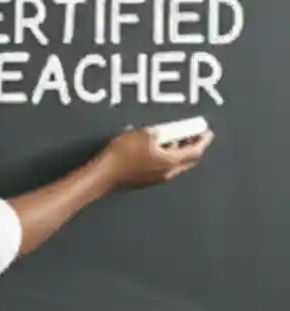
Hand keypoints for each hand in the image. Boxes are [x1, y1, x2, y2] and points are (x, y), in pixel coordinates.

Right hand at [94, 127, 215, 191]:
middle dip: (194, 147)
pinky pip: (164, 167)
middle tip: (195, 136)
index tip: (207, 132)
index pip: (195, 151)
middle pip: (189, 160)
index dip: (203, 140)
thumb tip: (169, 131)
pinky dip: (167, 157)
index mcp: (171, 161)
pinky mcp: (146, 180)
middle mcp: (168, 172)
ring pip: (176, 164)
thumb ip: (160, 132)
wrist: (104, 175)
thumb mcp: (143, 135)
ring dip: (179, 152)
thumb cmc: (123, 154)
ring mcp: (157, 178)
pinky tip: (157, 149)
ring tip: (175, 139)